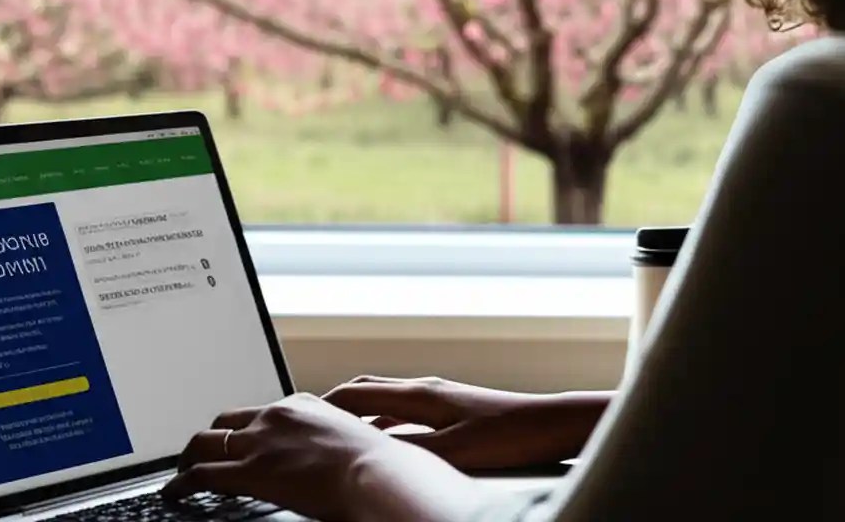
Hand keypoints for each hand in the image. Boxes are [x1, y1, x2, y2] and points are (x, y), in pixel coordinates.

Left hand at [162, 392, 411, 519]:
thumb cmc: (380, 467)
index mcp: (302, 405)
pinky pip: (202, 475)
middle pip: (226, 420)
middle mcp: (276, 415)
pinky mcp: (249, 471)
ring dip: (189, 457)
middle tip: (205, 452)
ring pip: (205, 442)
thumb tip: (341, 462)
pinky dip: (182, 484)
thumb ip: (339, 447)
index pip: (261, 412)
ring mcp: (260, 441)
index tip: (243, 440)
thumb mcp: (358, 444)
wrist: (377, 476)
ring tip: (182, 471)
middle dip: (212, 436)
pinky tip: (175, 493)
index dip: (246, 429)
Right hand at [323, 376, 610, 470]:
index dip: (322, 407)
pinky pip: (405, 412)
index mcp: (419, 395)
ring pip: (384, 401)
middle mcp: (424, 389)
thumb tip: (368, 454)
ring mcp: (439, 397)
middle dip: (333, 405)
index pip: (355, 395)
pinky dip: (384, 423)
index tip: (295, 418)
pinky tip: (387, 442)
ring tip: (337, 433)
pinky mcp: (453, 408)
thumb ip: (409, 451)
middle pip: (365, 390)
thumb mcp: (453, 451)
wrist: (549, 422)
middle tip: (307, 422)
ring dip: (358, 414)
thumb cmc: (508, 434)